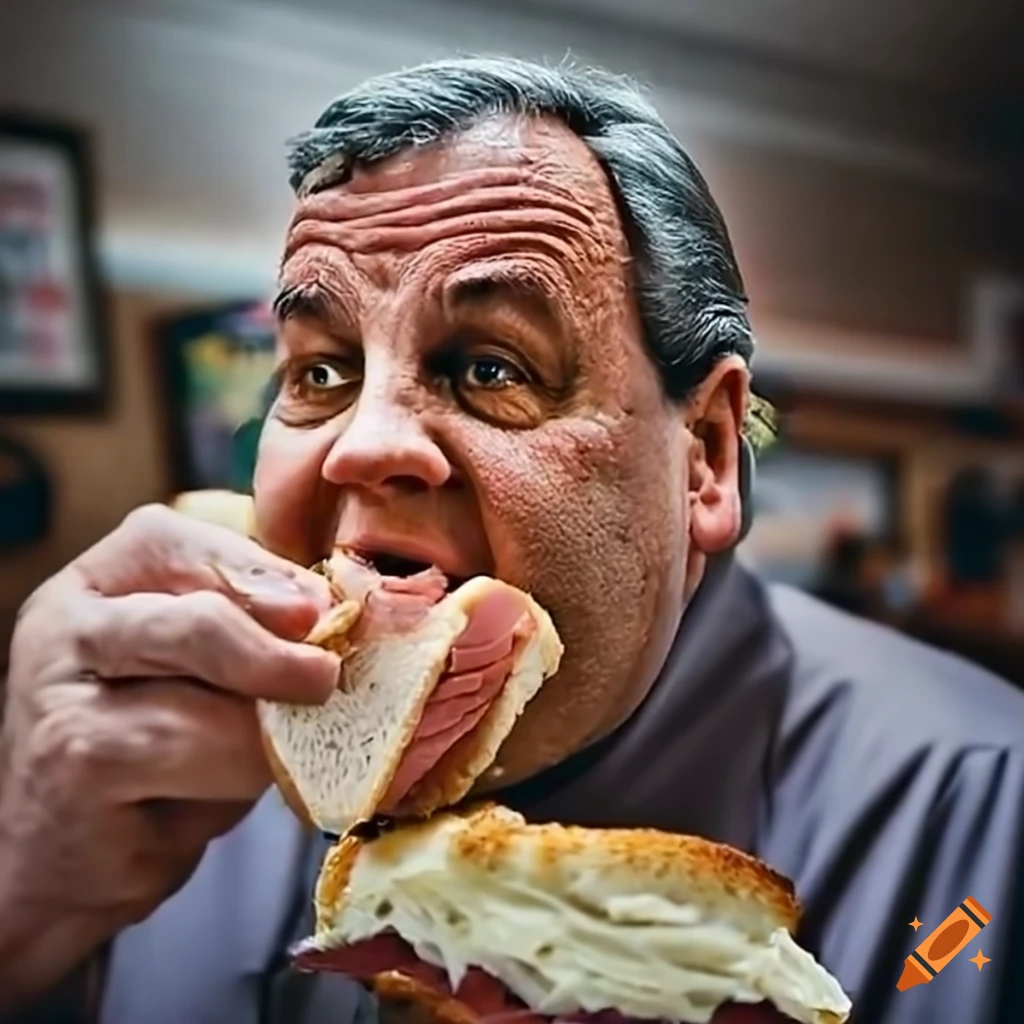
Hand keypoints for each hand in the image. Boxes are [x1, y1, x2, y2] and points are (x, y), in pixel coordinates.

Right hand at [0, 504, 339, 1008]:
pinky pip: (191, 746)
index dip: (266, 574)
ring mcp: (60, 688)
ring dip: (267, 723)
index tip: (324, 610)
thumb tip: (331, 606)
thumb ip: (256, 628)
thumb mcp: (217, 676)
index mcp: (104, 578)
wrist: (85, 861)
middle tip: (328, 676)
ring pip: (203, 682)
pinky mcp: (74, 758)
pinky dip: (239, 766)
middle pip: (200, 612)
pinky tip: (238, 785)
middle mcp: (68, 619)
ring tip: (285, 748)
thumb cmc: (167, 757)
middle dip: (280, 649)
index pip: (187, 540)